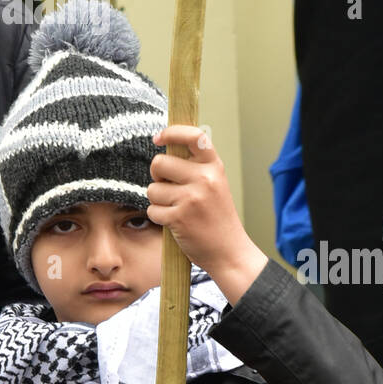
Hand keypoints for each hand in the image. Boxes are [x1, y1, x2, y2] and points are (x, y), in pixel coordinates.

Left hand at [147, 126, 267, 300]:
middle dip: (158, 176)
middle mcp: (205, 179)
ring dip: (158, 200)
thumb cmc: (217, 216)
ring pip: (152, 189)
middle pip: (159, 163)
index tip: (159, 138)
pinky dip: (159, 217)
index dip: (171, 132)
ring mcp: (192, 198)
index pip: (193, 136)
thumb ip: (195, 166)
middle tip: (169, 188)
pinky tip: (175, 223)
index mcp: (214, 167)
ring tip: (177, 208)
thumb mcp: (215, 184)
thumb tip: (165, 145)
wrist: (229, 251)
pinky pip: (153, 209)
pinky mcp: (179, 217)